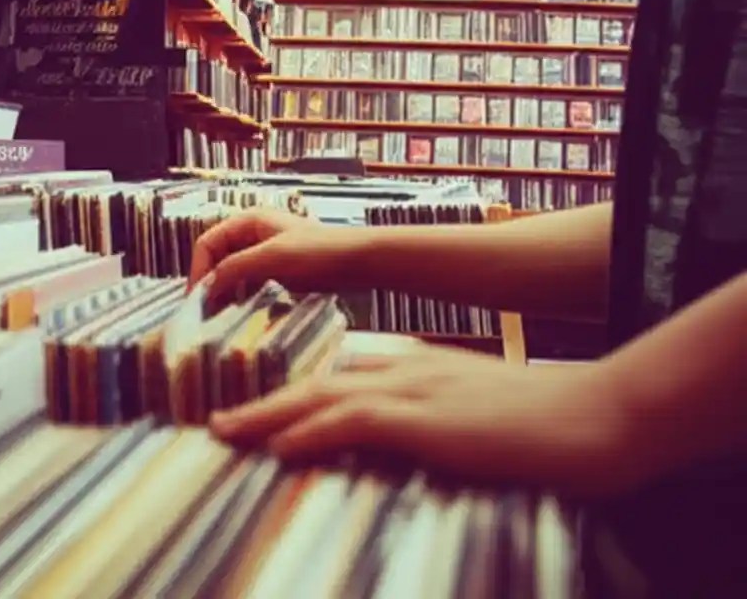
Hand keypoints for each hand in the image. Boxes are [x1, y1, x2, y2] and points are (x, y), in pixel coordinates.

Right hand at [188, 210, 364, 308]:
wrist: (361, 261)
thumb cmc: (319, 252)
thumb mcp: (272, 258)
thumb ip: (235, 268)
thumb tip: (205, 287)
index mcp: (248, 220)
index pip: (207, 244)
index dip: (198, 270)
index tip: (196, 300)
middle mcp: (253, 234)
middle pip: (217, 258)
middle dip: (208, 283)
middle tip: (203, 313)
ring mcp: (267, 252)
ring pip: (232, 272)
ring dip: (224, 292)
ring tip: (219, 317)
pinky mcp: (279, 271)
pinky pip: (249, 283)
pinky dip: (241, 297)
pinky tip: (241, 313)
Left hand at [208, 351, 640, 496]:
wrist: (598, 418)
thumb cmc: (543, 425)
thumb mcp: (473, 420)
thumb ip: (431, 424)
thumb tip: (396, 447)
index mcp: (417, 370)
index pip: (340, 380)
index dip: (294, 397)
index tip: (258, 413)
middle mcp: (406, 372)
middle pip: (317, 385)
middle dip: (264, 403)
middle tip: (219, 420)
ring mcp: (415, 391)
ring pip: (321, 398)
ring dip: (267, 415)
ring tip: (224, 431)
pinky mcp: (427, 418)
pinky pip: (354, 422)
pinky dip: (311, 431)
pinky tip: (279, 444)